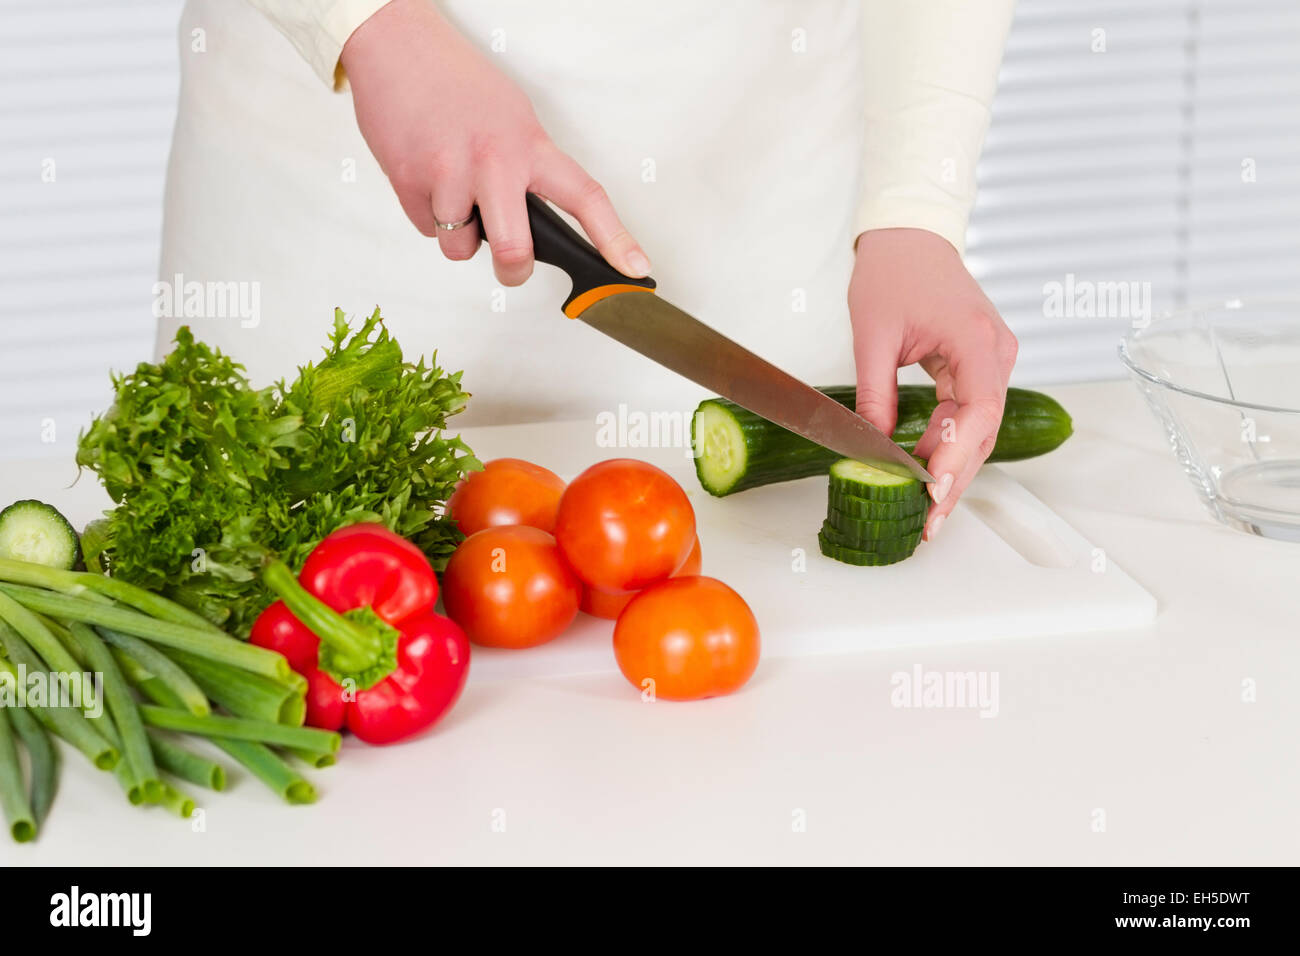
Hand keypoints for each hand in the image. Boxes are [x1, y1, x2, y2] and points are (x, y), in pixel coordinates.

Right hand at [340, 0, 650, 285]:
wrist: (396, 44)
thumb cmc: (457, 81)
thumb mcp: (513, 117)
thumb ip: (530, 167)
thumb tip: (540, 216)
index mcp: (529, 144)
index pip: (585, 197)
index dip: (615, 239)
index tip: (636, 270)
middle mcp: (494, 161)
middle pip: (515, 250)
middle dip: (514, 270)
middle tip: (514, 264)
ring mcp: (449, 174)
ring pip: (461, 246)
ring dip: (459, 234)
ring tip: (455, 190)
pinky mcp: (408, 182)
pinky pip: (426, 229)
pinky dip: (428, 214)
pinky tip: (428, 178)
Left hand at [848, 228, 1017, 540]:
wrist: (910, 235)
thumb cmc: (893, 271)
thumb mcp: (873, 336)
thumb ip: (875, 393)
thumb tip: (872, 445)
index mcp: (976, 340)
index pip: (979, 411)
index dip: (957, 455)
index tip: (933, 488)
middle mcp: (995, 353)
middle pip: (984, 430)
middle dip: (956, 478)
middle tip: (928, 521)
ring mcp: (992, 359)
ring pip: (979, 428)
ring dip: (954, 467)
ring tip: (926, 510)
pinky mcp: (978, 364)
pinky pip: (969, 413)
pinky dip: (949, 443)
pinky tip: (925, 471)